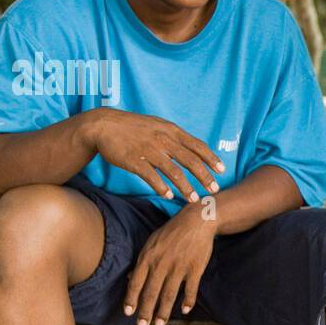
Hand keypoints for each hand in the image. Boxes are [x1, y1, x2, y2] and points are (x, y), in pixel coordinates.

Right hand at [84, 108, 225, 202]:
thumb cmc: (133, 127)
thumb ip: (175, 137)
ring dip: (186, 187)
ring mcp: (149, 150)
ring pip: (173, 171)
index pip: (197, 145)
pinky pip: (152, 177)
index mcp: (171, 131)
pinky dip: (162, 187)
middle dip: (205, 176)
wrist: (103, 125)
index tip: (222, 170)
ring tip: (194, 199)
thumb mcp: (158, 125)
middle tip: (214, 189)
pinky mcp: (135, 161)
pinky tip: (169, 195)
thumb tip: (193, 148)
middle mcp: (163, 140)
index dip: (211, 158)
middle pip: (190, 160)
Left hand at [123, 200, 216, 324]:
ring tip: (160, 324)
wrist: (196, 221)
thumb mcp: (151, 243)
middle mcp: (161, 264)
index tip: (129, 313)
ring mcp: (179, 267)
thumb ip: (142, 262)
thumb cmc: (172, 232)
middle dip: (146, 311)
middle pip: (151, 292)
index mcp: (148, 257)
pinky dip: (188, 301)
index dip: (132, 299)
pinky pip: (190, 289)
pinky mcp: (195, 269)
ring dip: (164, 311)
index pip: (136, 283)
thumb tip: (130, 279)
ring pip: (169, 294)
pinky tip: (185, 310)